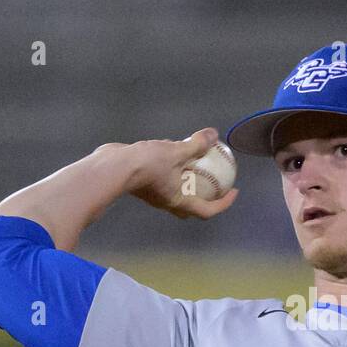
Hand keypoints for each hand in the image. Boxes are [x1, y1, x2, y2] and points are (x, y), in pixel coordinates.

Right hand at [115, 127, 239, 219]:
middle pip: (191, 206)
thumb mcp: (176, 151)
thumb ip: (196, 145)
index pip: (207, 211)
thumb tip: (214, 135)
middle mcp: (167, 202)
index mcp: (179, 201)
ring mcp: (154, 194)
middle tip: (215, 182)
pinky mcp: (143, 183)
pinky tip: (171, 149)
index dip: (224, 204)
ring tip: (194, 159)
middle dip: (205, 197)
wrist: (112, 166)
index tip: (234, 192)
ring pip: (176, 190)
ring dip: (187, 179)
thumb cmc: (146, 165)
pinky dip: (172, 167)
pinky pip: (164, 177)